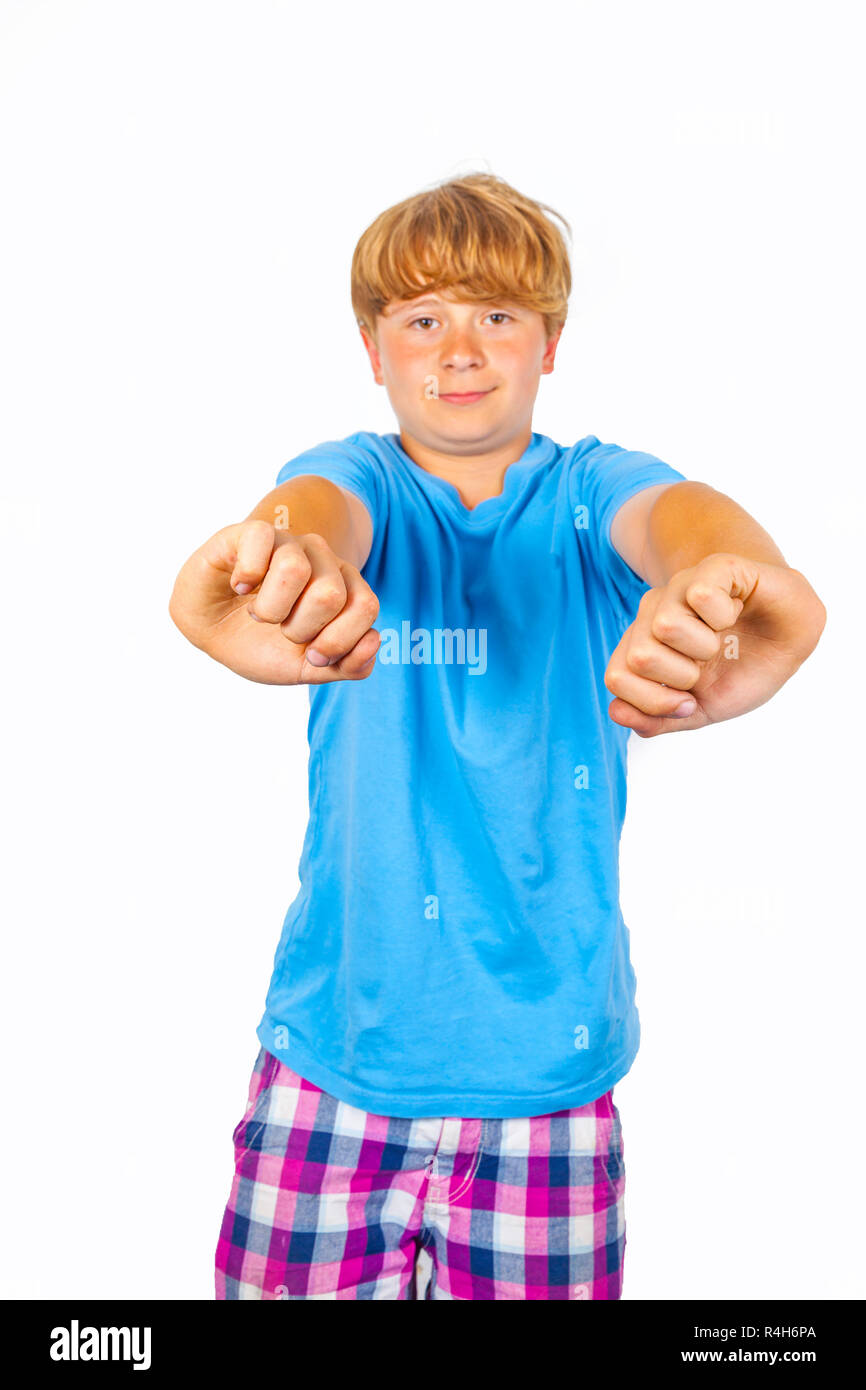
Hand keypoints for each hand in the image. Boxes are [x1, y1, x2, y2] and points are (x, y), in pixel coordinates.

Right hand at [169, 520, 380, 684]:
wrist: (209, 631)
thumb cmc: (260, 643)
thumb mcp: (306, 668)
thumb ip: (348, 666)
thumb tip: (373, 640)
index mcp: (343, 589)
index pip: (366, 607)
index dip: (338, 641)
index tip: (311, 654)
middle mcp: (321, 560)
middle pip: (331, 594)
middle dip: (300, 629)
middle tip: (281, 630)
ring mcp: (287, 543)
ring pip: (295, 569)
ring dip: (271, 608)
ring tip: (260, 612)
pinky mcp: (251, 533)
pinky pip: (260, 541)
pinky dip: (246, 576)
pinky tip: (239, 587)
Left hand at [604, 553, 825, 736]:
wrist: (791, 639)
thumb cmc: (743, 669)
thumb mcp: (701, 708)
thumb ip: (656, 719)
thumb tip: (616, 712)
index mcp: (644, 646)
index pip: (617, 677)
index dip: (653, 701)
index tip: (688, 702)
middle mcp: (654, 614)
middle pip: (639, 657)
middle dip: (682, 677)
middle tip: (706, 666)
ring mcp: (680, 588)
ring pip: (664, 626)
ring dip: (704, 647)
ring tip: (721, 639)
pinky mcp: (712, 568)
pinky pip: (699, 595)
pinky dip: (724, 616)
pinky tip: (734, 612)